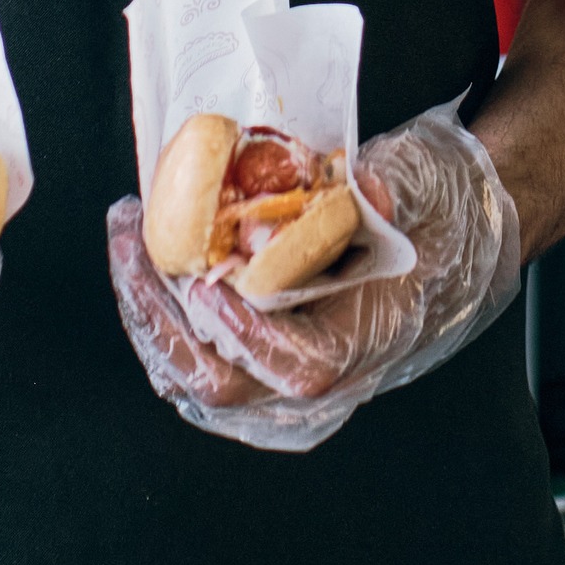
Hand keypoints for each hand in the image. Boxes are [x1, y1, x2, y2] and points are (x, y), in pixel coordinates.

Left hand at [104, 96, 521, 452]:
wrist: (438, 231)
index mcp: (363, 340)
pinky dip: (156, 302)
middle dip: (165, 316)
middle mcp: (314, 370)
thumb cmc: (429, 216)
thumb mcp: (423, 193)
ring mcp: (274, 365)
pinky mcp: (245, 347)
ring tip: (127, 234)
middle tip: (135, 247)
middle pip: (223, 380)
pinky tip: (139, 247)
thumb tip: (363, 185)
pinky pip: (187, 345)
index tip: (211, 289)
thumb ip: (391, 191)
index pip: (299, 369)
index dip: (250, 339)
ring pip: (192, 369)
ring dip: (147, 306)